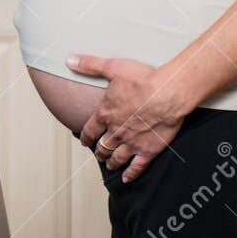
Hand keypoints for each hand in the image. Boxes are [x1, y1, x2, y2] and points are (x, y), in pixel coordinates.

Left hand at [69, 53, 189, 182]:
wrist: (167, 94)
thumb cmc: (142, 79)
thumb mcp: (113, 67)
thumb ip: (90, 65)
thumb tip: (69, 59)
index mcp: (105, 113)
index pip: (90, 129)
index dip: (86, 136)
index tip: (84, 141)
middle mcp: (115, 131)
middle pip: (103, 145)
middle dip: (99, 150)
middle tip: (98, 154)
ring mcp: (131, 143)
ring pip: (117, 157)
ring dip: (111, 162)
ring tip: (110, 165)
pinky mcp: (148, 150)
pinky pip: (137, 166)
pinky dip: (131, 173)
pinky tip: (127, 177)